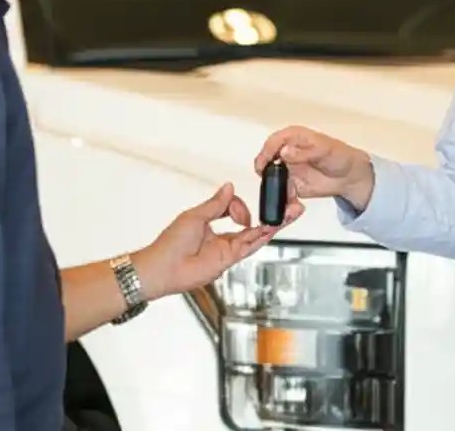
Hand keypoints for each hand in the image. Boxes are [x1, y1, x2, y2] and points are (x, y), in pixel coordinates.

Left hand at [134, 183, 300, 299]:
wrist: (163, 268)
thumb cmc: (170, 244)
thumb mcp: (194, 215)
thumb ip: (216, 204)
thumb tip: (229, 187)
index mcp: (212, 224)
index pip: (235, 211)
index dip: (240, 207)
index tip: (235, 208)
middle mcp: (222, 238)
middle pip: (253, 225)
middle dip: (271, 215)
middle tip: (289, 204)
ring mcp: (227, 249)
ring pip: (257, 235)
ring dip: (274, 224)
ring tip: (292, 212)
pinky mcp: (229, 259)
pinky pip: (250, 245)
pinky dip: (263, 236)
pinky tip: (275, 226)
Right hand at [254, 125, 374, 210]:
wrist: (348, 176)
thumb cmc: (338, 155)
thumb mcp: (324, 150)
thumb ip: (304, 152)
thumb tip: (284, 151)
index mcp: (293, 138)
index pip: (273, 142)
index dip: (266, 152)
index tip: (263, 165)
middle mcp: (286, 153)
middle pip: (266, 161)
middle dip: (265, 174)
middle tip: (269, 184)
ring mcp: (287, 170)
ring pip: (271, 180)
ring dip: (274, 190)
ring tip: (287, 197)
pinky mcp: (291, 186)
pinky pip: (281, 194)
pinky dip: (283, 201)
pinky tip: (293, 206)